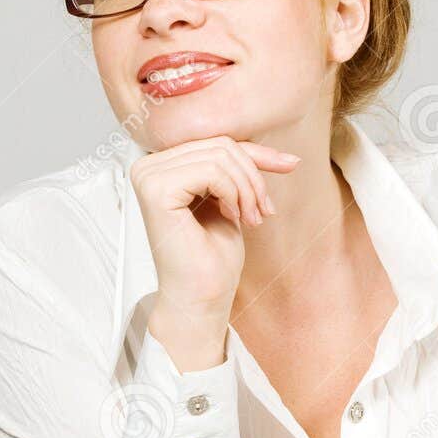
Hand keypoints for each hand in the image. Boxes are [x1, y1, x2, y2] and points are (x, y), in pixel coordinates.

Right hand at [131, 136, 299, 369]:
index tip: (289, 166)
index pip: (216, 140)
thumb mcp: (233, 198)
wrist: (202, 297)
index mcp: (161, 165)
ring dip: (248, 189)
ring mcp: (147, 176)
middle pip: (219, 144)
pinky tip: (234, 217)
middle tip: (262, 212)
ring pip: (220, 156)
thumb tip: (282, 152)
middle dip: (253, 177)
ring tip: (251, 218)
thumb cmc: (212, 258)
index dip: (256, 154)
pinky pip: (212, 171)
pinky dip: (234, 193)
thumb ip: (240, 167)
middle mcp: (148, 166)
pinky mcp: (155, 189)